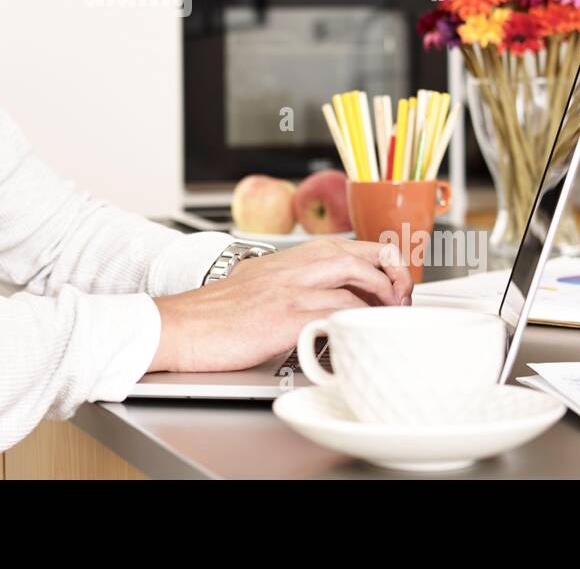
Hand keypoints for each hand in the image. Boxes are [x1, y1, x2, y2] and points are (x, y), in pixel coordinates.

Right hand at [149, 238, 412, 373]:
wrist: (177, 326)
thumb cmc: (209, 316)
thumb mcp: (250, 288)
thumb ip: (281, 288)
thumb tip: (309, 302)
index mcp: (282, 261)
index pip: (340, 246)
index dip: (372, 258)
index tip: (389, 275)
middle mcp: (289, 269)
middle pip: (353, 255)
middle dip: (387, 271)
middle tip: (402, 293)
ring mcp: (288, 290)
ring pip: (351, 280)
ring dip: (379, 297)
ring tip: (390, 314)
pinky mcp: (283, 317)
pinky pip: (333, 314)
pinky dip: (354, 322)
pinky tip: (362, 333)